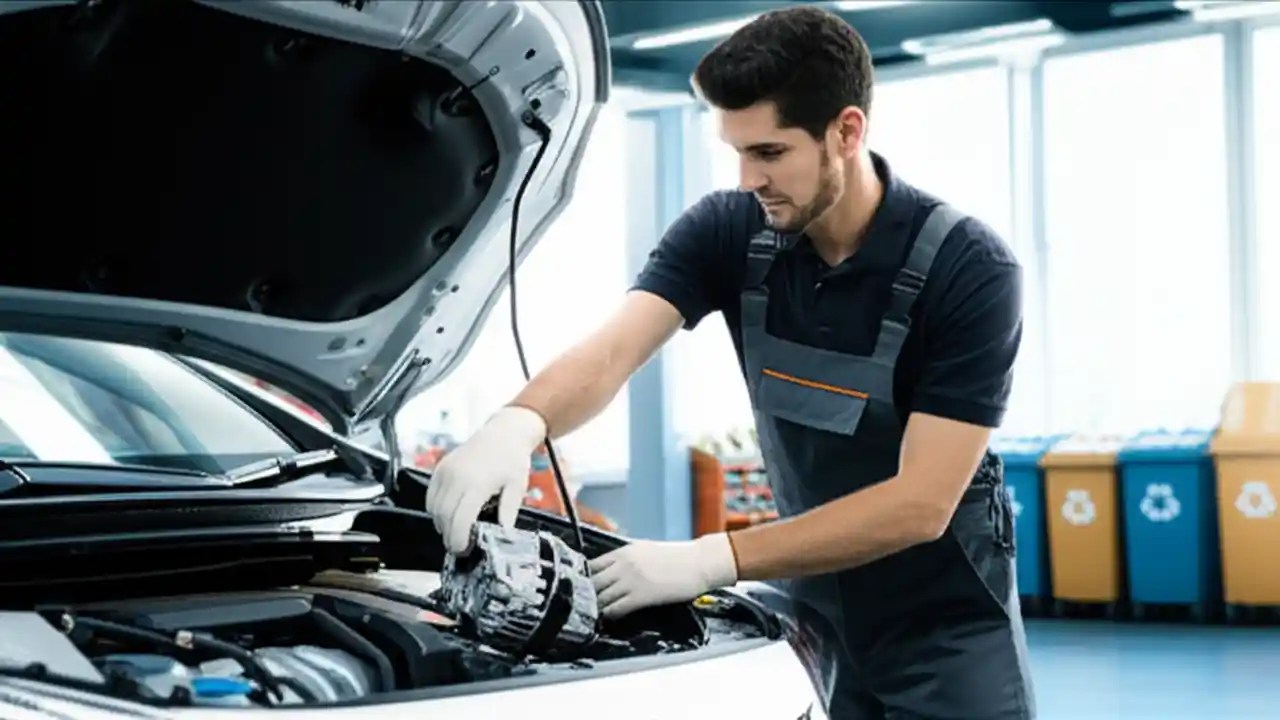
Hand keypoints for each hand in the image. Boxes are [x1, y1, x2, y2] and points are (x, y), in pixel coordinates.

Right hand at [425, 405, 546, 553]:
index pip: (460, 519)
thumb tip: (503, 536)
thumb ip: (508, 513)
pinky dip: (436, 509)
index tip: (463, 550)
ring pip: (434, 508)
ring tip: (457, 530)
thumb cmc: (512, 459)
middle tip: (460, 546)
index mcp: (477, 483)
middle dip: (449, 536)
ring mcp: (445, 471)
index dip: (459, 539)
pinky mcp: (440, 468)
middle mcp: (457, 477)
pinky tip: (450, 513)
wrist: (503, 433)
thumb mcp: (516, 488)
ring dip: (442, 524)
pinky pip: (430, 496)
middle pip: (444, 517)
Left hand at [588, 533, 738, 618]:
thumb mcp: (646, 549)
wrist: (700, 562)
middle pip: (592, 582)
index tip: (582, 589)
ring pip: (601, 597)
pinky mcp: (642, 595)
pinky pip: (616, 608)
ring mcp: (631, 579)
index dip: (584, 579)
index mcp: (624, 551)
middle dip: (586, 595)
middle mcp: (624, 564)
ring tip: (592, 616)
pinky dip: (608, 615)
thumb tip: (613, 570)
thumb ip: (627, 559)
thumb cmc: (679, 557)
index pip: (592, 565)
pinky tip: (608, 619)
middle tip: (583, 606)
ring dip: (595, 607)